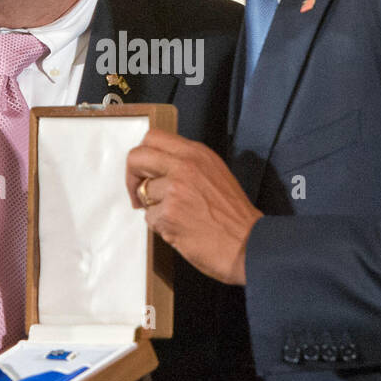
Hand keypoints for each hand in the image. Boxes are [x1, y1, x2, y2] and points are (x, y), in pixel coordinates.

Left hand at [126, 129, 261, 283]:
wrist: (249, 243)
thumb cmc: (233, 215)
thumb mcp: (214, 173)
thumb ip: (186, 164)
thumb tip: (157, 167)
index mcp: (196, 153)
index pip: (153, 137)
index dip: (142, 157)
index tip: (145, 173)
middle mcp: (184, 166)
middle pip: (137, 157)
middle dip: (131, 177)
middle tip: (138, 194)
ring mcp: (176, 189)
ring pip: (143, 192)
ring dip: (153, 208)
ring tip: (176, 218)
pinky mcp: (169, 214)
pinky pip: (149, 218)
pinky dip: (161, 227)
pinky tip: (181, 230)